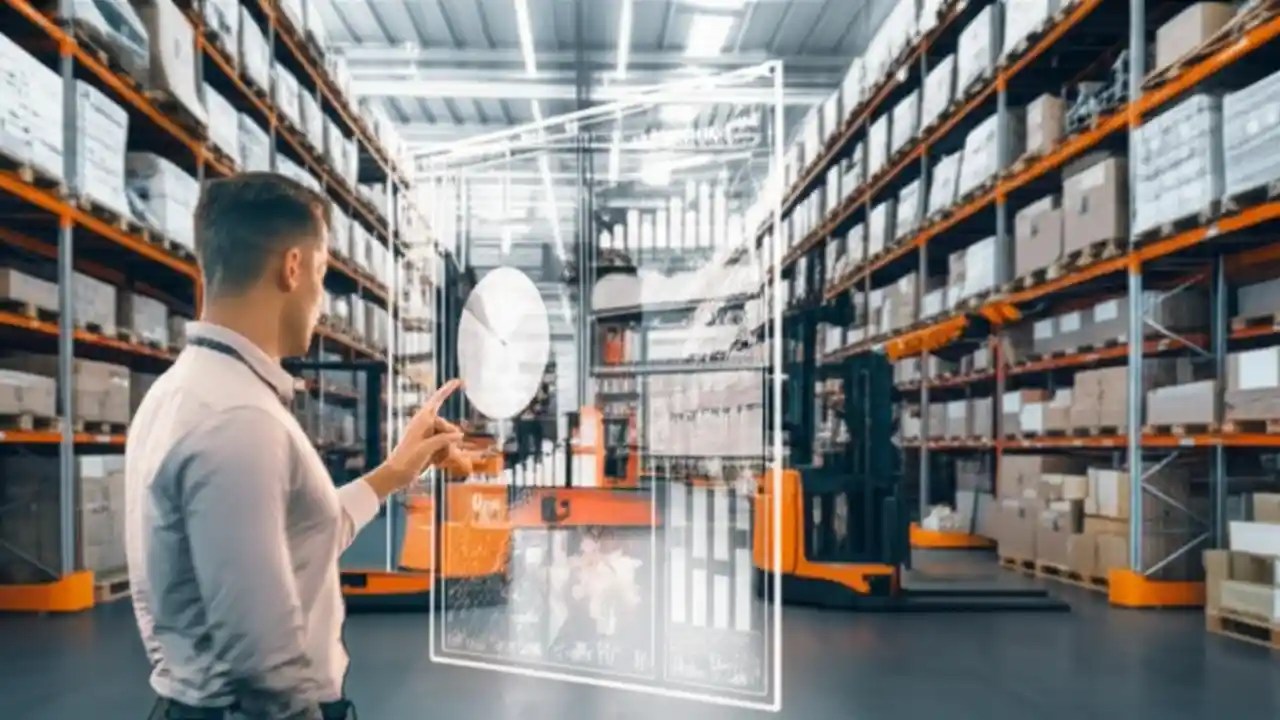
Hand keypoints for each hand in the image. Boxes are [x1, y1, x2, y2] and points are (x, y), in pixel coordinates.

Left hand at [367, 380, 464, 497]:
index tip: (458, 381)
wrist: (396, 475)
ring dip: (446, 450)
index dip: (447, 390)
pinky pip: (445, 447)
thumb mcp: (427, 448)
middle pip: (448, 426)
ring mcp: (427, 437)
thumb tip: (459, 435)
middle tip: (438, 450)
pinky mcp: (429, 447)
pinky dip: (444, 455)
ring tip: (435, 460)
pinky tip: (437, 464)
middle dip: (449, 438)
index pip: (437, 400)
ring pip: (448, 438)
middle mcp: (425, 425)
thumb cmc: (408, 459)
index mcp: (422, 420)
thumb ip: (444, 439)